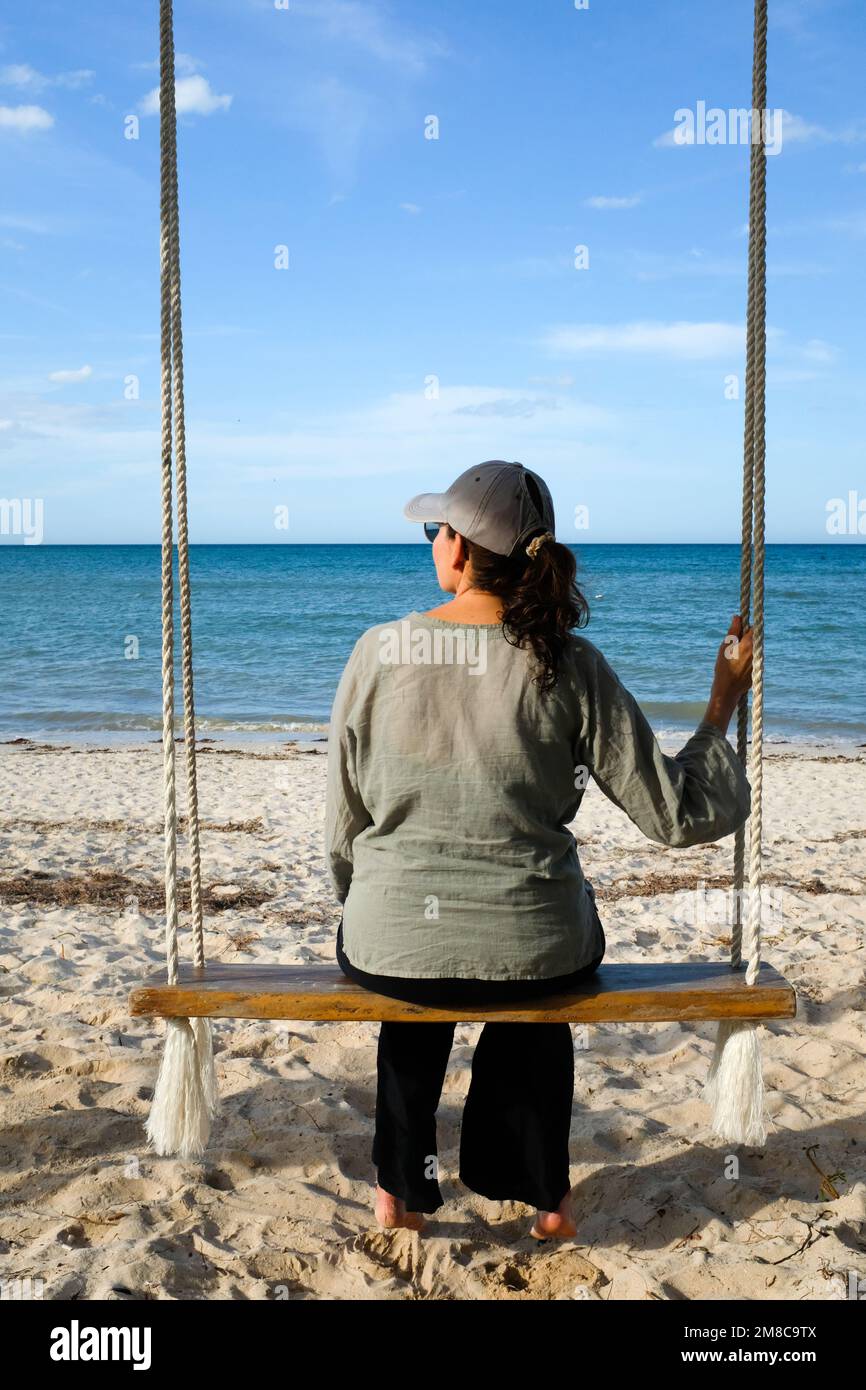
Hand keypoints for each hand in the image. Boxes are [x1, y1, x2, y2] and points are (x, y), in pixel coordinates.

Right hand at [703, 615, 753, 733]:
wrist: (727, 691)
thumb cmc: (723, 668)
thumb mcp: (724, 647)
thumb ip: (732, 631)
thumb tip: (737, 617)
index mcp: (749, 644)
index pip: (753, 628)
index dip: (745, 626)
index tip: (737, 629)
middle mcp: (757, 651)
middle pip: (755, 638)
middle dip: (745, 637)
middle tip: (732, 644)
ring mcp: (759, 661)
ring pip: (754, 649)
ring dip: (746, 648)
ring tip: (733, 656)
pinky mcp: (757, 669)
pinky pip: (754, 659)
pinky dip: (747, 658)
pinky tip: (737, 664)